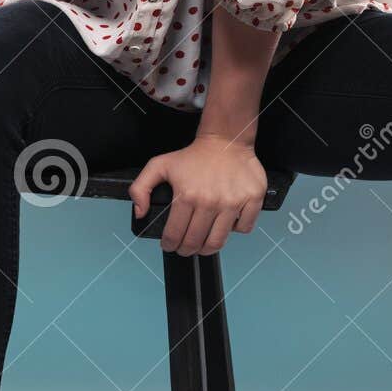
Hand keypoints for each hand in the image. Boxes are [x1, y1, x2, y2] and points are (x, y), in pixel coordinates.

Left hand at [129, 134, 267, 255]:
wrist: (226, 140)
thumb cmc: (193, 155)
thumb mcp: (159, 165)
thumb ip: (141, 188)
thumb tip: (140, 213)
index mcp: (186, 196)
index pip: (175, 234)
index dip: (169, 245)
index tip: (169, 245)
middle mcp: (210, 202)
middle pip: (196, 242)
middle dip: (186, 250)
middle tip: (185, 248)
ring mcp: (233, 202)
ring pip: (218, 241)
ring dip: (208, 248)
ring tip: (203, 245)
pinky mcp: (251, 199)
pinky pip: (244, 228)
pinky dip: (236, 230)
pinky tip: (227, 224)